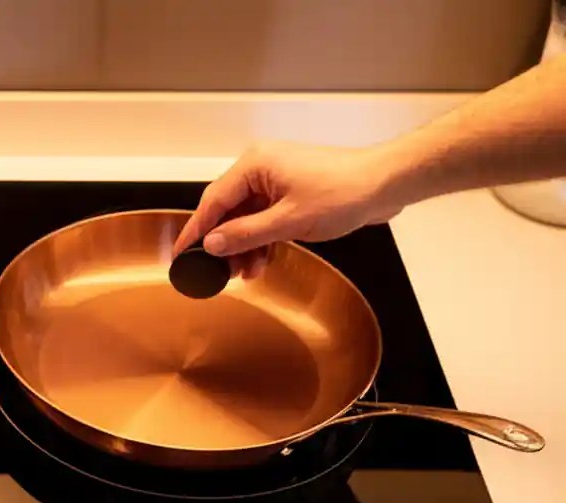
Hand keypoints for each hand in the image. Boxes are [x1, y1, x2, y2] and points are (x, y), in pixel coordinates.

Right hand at [173, 141, 405, 278]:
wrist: (386, 184)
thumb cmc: (342, 193)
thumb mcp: (288, 221)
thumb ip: (245, 234)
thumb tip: (211, 245)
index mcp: (254, 165)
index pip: (213, 201)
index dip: (196, 231)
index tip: (181, 255)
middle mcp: (261, 168)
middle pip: (227, 210)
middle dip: (223, 244)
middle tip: (218, 273)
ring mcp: (277, 180)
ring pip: (246, 217)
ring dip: (244, 246)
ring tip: (245, 273)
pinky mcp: (291, 192)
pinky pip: (264, 218)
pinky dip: (261, 240)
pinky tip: (261, 261)